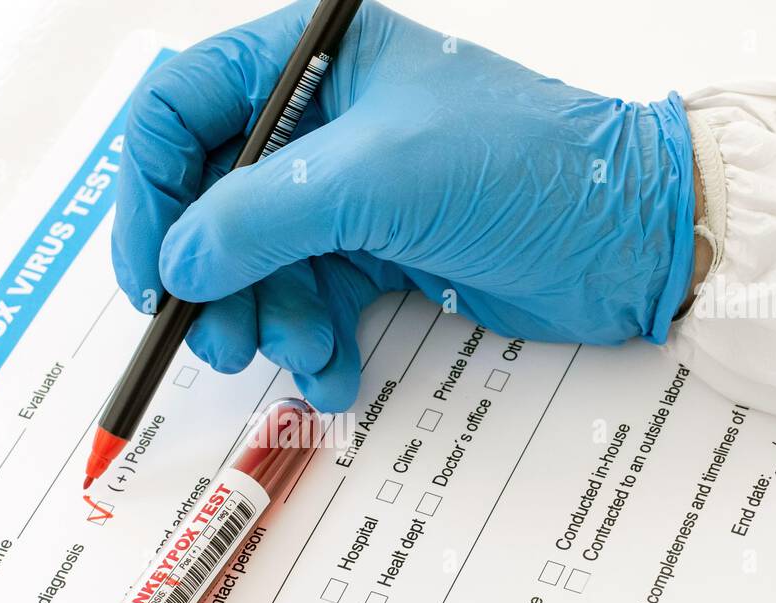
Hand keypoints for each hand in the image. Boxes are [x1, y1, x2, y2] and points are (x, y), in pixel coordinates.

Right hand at [112, 0, 694, 411]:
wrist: (625, 239)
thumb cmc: (525, 166)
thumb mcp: (379, 178)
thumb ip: (260, 215)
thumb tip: (179, 260)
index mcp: (311, 62)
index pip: (180, 110)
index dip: (150, 192)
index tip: (152, 272)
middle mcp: (316, 124)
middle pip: (209, 202)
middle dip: (213, 278)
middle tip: (220, 337)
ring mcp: (344, 194)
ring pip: (255, 265)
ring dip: (267, 321)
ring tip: (303, 351)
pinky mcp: (372, 252)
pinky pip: (308, 301)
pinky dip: (313, 342)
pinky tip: (336, 367)